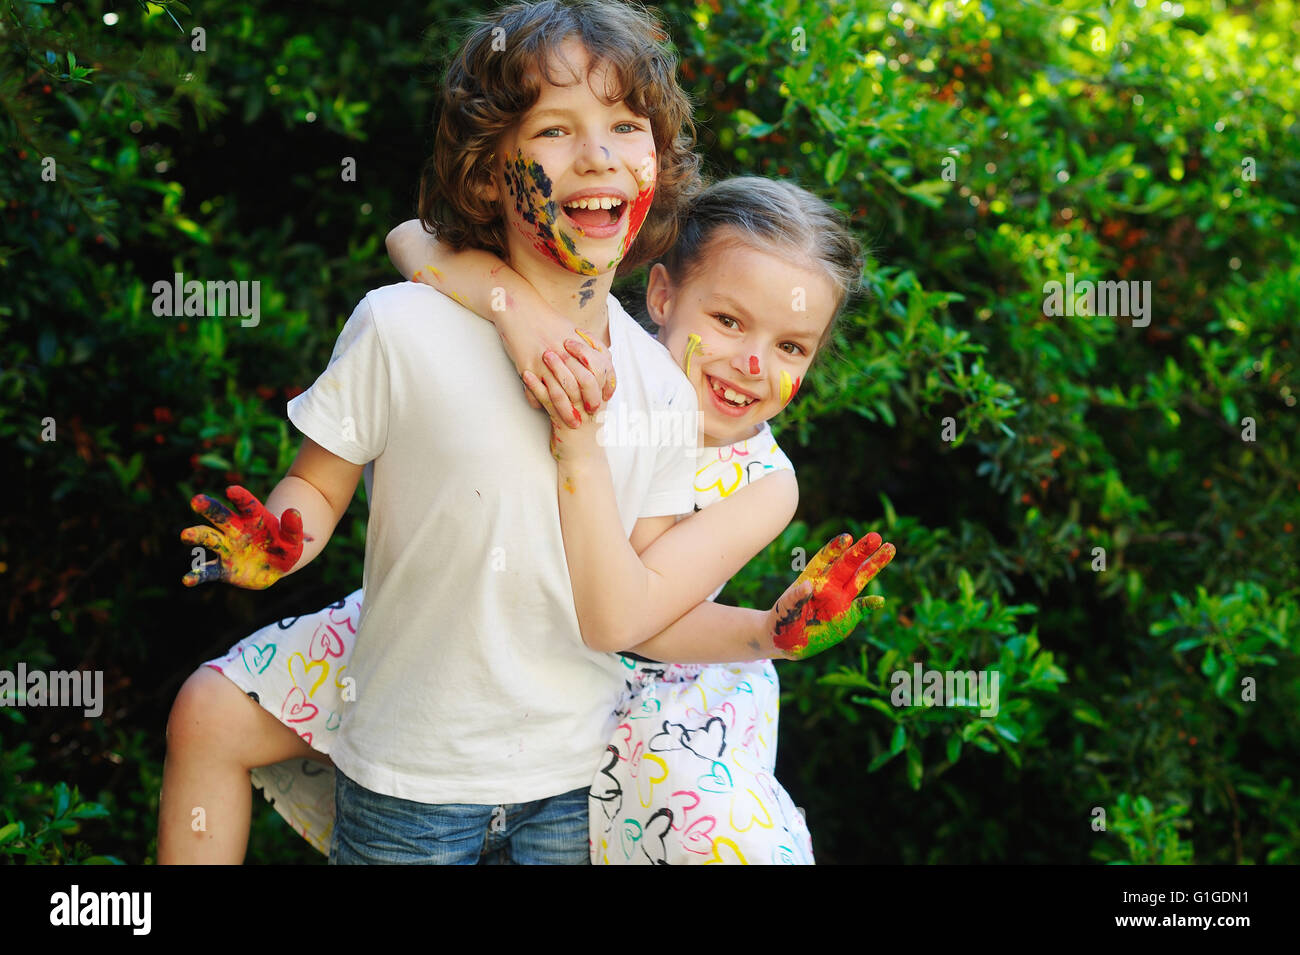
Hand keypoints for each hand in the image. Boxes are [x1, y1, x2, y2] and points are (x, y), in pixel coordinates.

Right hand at [181, 485, 310, 588]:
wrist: (274, 566)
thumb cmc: (283, 547)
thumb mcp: (294, 539)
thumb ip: (293, 527)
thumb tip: (293, 512)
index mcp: (253, 518)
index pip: (246, 503)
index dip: (239, 496)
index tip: (231, 490)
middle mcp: (235, 530)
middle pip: (220, 516)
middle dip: (209, 508)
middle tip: (196, 500)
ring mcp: (227, 548)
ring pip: (209, 538)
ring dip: (197, 535)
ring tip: (185, 535)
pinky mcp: (223, 569)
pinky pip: (208, 572)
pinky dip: (197, 575)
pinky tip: (187, 580)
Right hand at [501, 320, 614, 422]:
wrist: (519, 307)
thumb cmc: (546, 318)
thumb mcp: (572, 328)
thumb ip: (589, 345)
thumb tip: (605, 360)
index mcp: (577, 344)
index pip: (599, 368)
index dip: (605, 385)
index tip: (606, 398)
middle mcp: (563, 353)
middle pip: (584, 383)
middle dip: (590, 401)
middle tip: (592, 414)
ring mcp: (544, 361)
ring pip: (560, 393)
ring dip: (568, 411)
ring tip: (573, 423)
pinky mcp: (527, 365)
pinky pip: (535, 391)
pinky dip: (539, 402)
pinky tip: (543, 410)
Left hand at [523, 343, 610, 463]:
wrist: (583, 458)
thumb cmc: (585, 429)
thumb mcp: (589, 404)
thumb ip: (586, 383)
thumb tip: (576, 359)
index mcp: (598, 393)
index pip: (600, 364)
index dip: (587, 349)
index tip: (574, 336)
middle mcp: (590, 400)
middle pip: (585, 370)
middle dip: (573, 354)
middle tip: (559, 340)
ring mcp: (577, 411)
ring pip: (568, 384)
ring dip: (555, 368)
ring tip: (543, 353)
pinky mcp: (562, 421)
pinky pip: (548, 401)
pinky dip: (535, 386)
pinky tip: (524, 375)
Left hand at [769, 532, 896, 659]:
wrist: (786, 641)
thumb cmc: (782, 619)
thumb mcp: (784, 610)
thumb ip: (794, 598)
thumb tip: (808, 585)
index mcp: (812, 578)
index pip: (825, 559)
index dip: (835, 548)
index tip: (846, 538)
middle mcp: (829, 585)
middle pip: (848, 564)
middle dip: (861, 550)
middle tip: (876, 536)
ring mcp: (840, 600)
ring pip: (860, 579)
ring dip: (874, 565)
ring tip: (889, 548)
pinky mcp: (846, 617)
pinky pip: (861, 608)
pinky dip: (870, 604)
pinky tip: (879, 601)